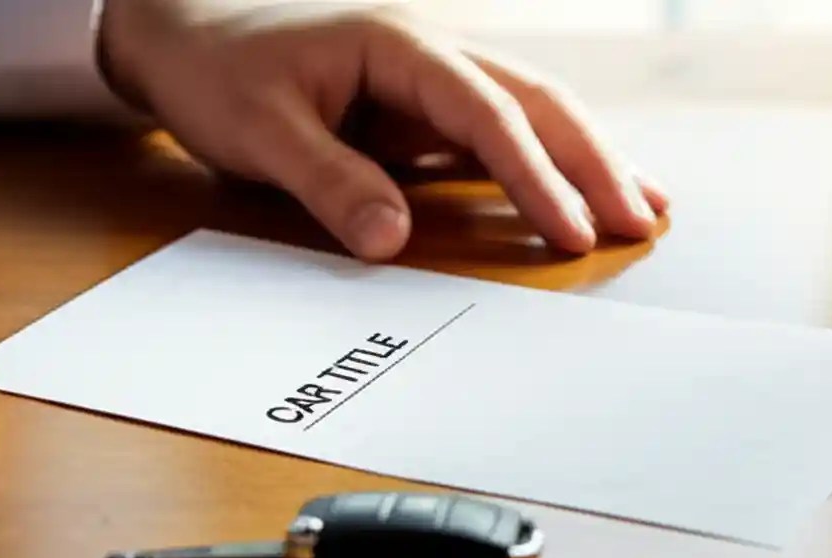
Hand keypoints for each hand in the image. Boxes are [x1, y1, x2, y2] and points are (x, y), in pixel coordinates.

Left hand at [101, 0, 668, 260]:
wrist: (186, 42)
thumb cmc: (218, 74)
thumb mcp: (259, 131)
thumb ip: (328, 181)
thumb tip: (393, 241)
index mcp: (397, 47)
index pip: (484, 113)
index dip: (533, 174)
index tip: (570, 231)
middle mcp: (428, 55)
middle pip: (532, 101)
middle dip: (591, 162)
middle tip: (641, 223)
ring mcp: (427, 83)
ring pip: (528, 112)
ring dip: (584, 158)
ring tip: (644, 206)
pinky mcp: (418, 113)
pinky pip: (495, 136)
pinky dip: (540, 165)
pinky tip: (573, 194)